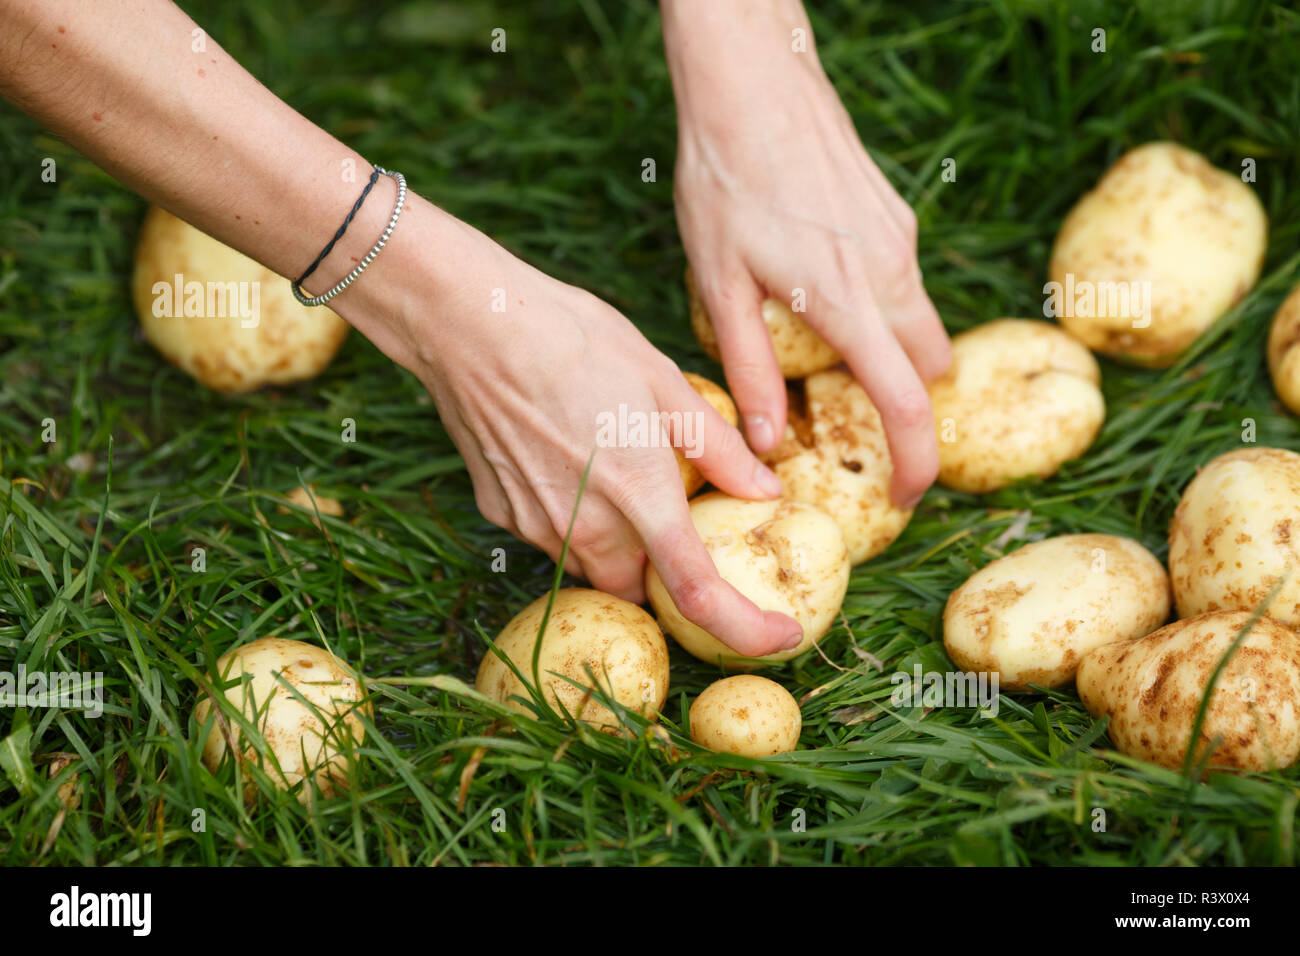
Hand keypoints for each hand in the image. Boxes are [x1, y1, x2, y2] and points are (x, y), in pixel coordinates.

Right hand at [345, 197, 804, 657]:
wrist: (470, 324)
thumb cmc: (575, 341)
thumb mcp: (665, 382)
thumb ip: (719, 448)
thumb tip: (765, 488)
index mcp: (640, 497)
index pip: (698, 595)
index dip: (746, 630)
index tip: (780, 635)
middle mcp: (586, 528)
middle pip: (639, 587)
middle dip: (665, 572)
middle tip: (678, 518)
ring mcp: (536, 525)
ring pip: (593, 562)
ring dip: (618, 540)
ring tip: (616, 467)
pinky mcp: (502, 512)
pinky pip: (553, 532)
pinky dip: (574, 512)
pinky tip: (568, 454)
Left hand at [662, 0, 950, 508]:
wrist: (752, 82)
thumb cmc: (724, 180)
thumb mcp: (720, 285)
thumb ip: (751, 369)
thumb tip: (769, 442)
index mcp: (847, 301)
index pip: (906, 402)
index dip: (917, 461)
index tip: (907, 497)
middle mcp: (891, 272)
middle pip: (930, 368)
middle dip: (907, 407)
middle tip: (856, 424)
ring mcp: (901, 238)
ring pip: (920, 322)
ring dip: (891, 354)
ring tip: (824, 352)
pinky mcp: (896, 214)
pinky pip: (904, 280)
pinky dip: (881, 308)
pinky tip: (820, 288)